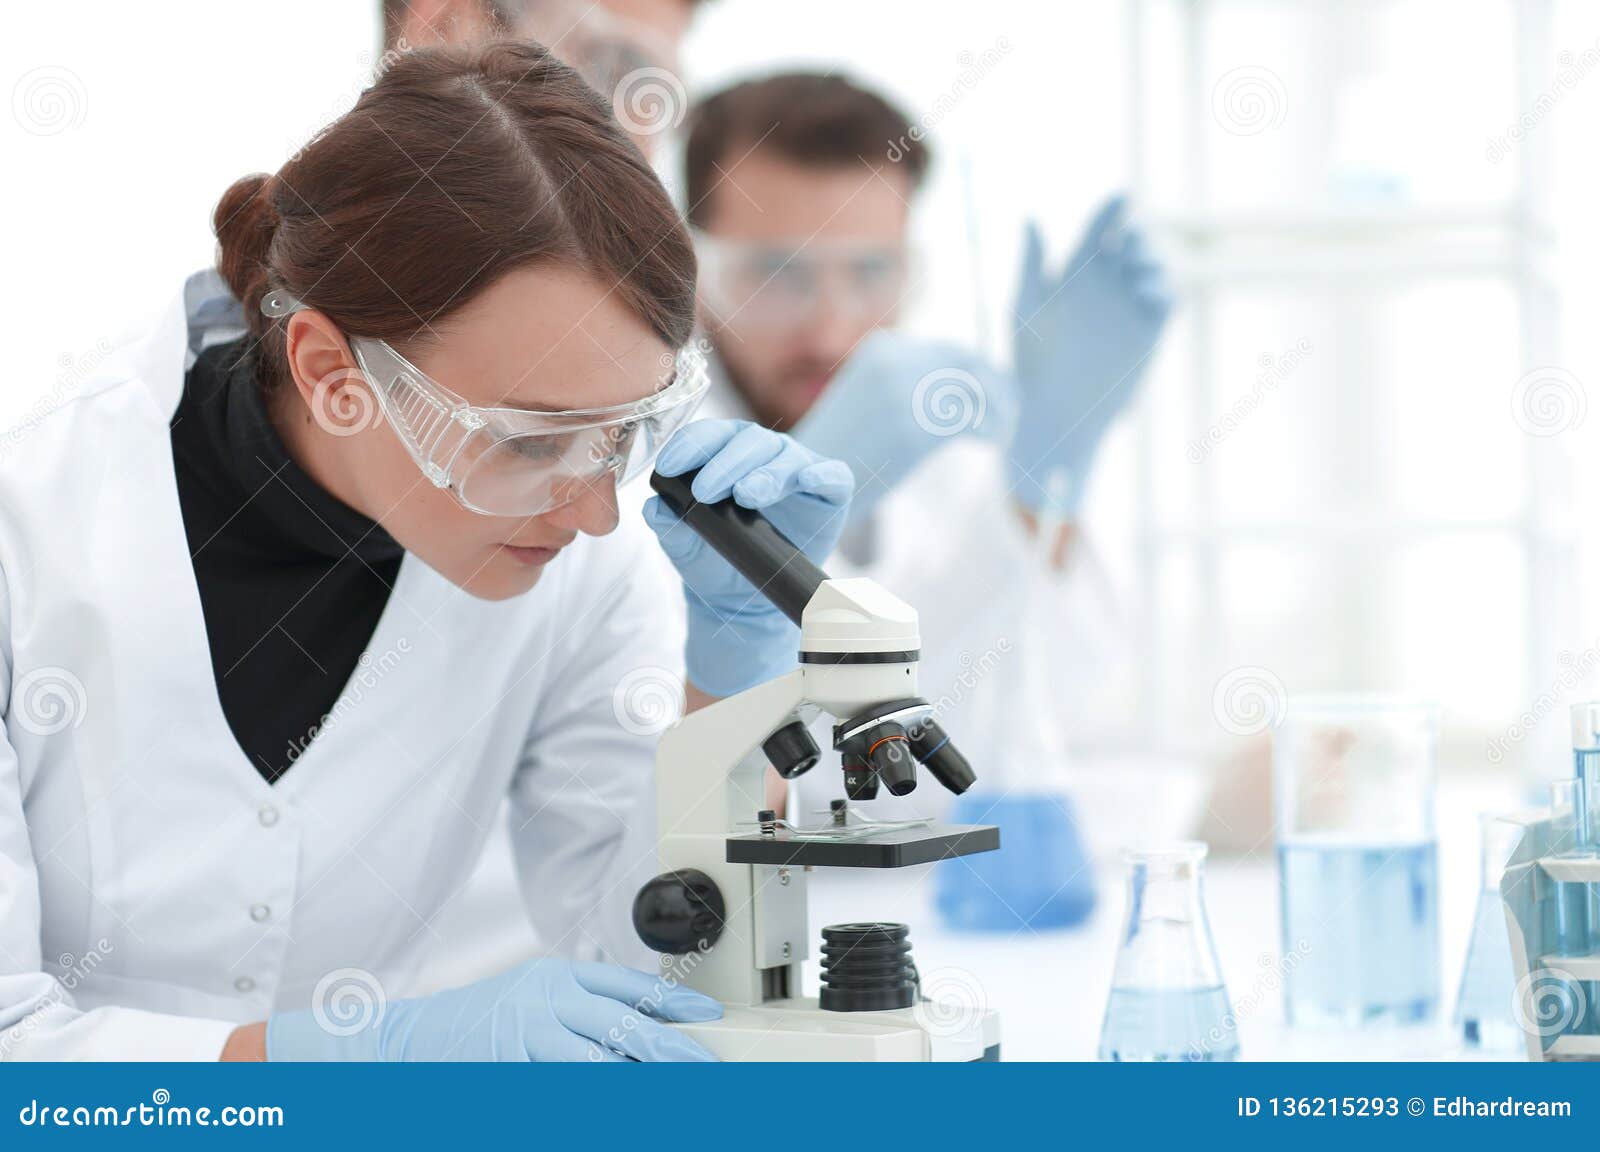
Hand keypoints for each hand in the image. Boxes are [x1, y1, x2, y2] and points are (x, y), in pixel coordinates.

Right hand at [265, 959, 721, 1060]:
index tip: (709, 1015)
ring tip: (674, 1089)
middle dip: (670, 1049)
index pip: (628, 984)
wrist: (404, 1044)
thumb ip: (579, 1014)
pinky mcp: (508, 1065)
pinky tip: (611, 1106)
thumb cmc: (474, 1028)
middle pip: (622, 1023)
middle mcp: (544, 997)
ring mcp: (525, 1032)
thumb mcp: (531, 1003)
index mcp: (556, 976)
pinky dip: (590, 1096)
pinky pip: (561, 1086)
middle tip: (705, 1068)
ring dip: (636, 1079)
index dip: (673, 1000)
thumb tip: (640, 1036)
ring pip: (598, 1062)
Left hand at [645, 420, 852, 697]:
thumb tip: (654, 509)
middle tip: (704, 492)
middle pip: (748, 441)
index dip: (690, 445)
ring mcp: (798, 470)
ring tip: (746, 496)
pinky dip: (823, 475)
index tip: (669, 467)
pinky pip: (832, 476)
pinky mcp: (829, 493)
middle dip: (724, 463)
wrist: (744, 598)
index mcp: (725, 453)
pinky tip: (810, 481)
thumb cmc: (714, 561)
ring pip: (786, 457)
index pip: (709, 435)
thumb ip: (669, 528)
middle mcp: (763, 453)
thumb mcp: (686, 549)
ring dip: (766, 473)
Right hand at [790, 329, 1016, 522]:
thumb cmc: (838, 447)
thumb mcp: (868, 397)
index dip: (978, 370)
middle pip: (968, 364)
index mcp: (882, 348)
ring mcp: (905, 394)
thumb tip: (954, 390)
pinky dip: (990, 430)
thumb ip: (904, 383)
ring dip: (997, 410)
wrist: (804, 477)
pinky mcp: (914, 430)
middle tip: (1006, 412)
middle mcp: (895, 363)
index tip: (991, 392)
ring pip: (975, 391)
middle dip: (995, 386)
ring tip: (1001, 431)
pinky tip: (993, 443)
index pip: (947, 349)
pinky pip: (971, 421)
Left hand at [1010, 194, 1173, 510]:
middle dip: (1137, 235)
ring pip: (1153, 268)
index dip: (1112, 210)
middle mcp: (1106, 287)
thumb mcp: (1026, 307)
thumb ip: (1031, 263)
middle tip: (1129, 243)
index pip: (1099, 230)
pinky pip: (1168, 301)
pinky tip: (1147, 295)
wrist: (1057, 410)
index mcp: (1076, 274)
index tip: (1121, 197)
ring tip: (1137, 273)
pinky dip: (1165, 290)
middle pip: (1132, 242)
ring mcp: (1129, 308)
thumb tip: (1029, 218)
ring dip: (1151, 261)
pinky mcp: (1149, 333)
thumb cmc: (1031, 362)